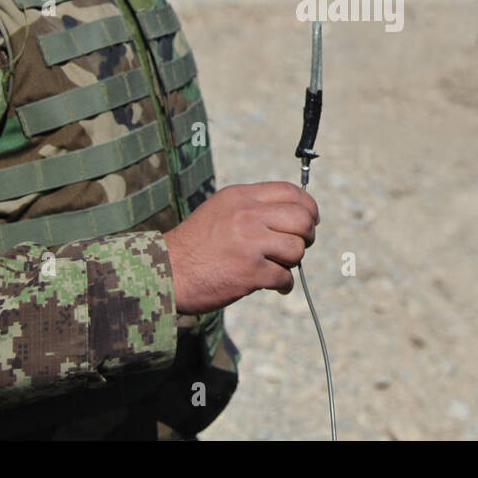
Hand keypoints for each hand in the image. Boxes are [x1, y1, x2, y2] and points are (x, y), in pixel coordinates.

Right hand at [162, 181, 318, 314]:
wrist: (166, 271)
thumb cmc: (195, 244)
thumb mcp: (221, 210)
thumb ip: (253, 208)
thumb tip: (293, 214)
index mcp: (241, 197)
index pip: (291, 192)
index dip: (308, 207)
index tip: (310, 220)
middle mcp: (247, 215)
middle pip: (302, 220)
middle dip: (307, 235)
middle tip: (297, 246)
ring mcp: (250, 244)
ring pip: (297, 250)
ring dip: (292, 262)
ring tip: (277, 266)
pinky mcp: (250, 273)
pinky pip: (284, 277)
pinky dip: (283, 285)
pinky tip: (273, 285)